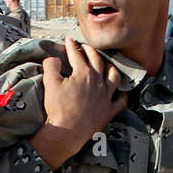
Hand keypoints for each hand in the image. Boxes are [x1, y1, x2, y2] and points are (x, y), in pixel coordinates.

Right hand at [30, 37, 127, 168]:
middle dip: (90, 51)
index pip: (77, 54)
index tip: (69, 40)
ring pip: (114, 76)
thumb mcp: (50, 84)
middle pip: (97, 60)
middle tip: (85, 47)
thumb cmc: (58, 109)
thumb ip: (51, 66)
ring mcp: (106, 96)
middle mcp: (98, 82)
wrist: (67, 132)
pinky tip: (119, 92)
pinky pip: (121, 100)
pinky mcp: (109, 111)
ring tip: (105, 65)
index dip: (72, 45)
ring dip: (110, 68)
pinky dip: (122, 95)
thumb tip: (53, 58)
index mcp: (83, 73)